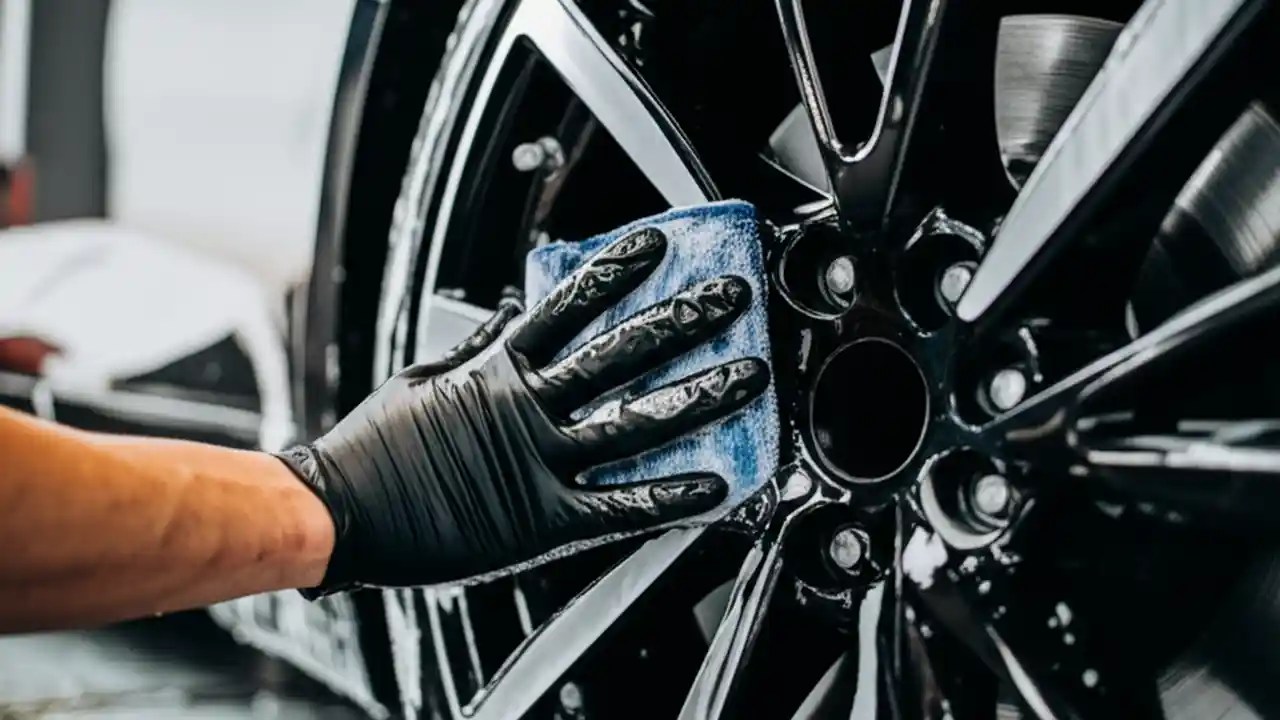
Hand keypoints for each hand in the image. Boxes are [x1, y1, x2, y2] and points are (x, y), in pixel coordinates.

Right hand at [277, 228, 768, 595]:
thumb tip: (510, 312)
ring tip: (748, 376)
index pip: (568, 304)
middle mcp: (526, 408)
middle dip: (683, 320)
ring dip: (697, 396)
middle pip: (620, 353)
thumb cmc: (374, 450)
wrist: (339, 516)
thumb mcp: (424, 380)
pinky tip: (716, 485)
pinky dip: (670, 496)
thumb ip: (477, 348)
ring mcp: (538, 463)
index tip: (659, 244)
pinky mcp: (543, 522)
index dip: (618, 270)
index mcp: (496, 369)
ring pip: (634, 422)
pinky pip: (619, 506)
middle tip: (731, 297)